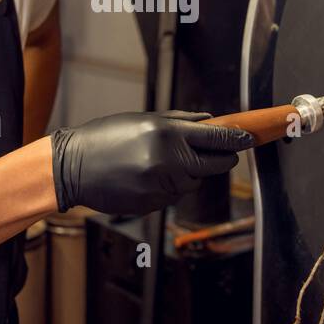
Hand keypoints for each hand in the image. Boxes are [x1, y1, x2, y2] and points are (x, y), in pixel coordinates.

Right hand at [49, 110, 253, 215]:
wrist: (73, 167)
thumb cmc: (106, 137)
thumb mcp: (143, 119)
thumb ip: (181, 121)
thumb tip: (211, 121)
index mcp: (167, 134)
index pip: (217, 138)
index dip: (238, 139)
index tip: (250, 138)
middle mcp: (168, 161)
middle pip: (216, 165)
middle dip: (220, 158)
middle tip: (216, 151)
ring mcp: (161, 186)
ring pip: (194, 182)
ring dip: (189, 173)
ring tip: (160, 161)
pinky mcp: (153, 204)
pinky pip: (175, 195)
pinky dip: (170, 186)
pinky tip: (147, 176)